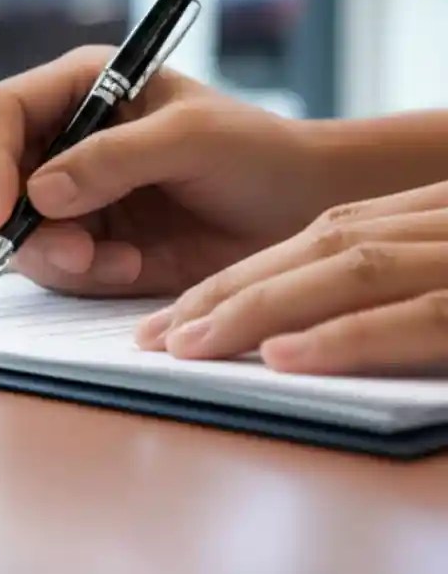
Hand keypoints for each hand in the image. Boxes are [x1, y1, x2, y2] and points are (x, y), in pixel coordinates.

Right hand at [0, 46, 328, 297]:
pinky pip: (53, 267)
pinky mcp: (87, 242)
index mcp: (81, 88)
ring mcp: (72, 195)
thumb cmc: (259, 153)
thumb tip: (40, 193)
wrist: (300, 212)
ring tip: (119, 262)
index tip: (1, 211)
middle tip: (74, 254)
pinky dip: (83, 276)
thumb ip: (114, 158)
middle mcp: (64, 139)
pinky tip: (132, 266)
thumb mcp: (191, 140)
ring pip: (18, 232)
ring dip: (57, 257)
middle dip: (24, 225)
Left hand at [137, 181, 447, 374]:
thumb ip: (399, 285)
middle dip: (230, 292)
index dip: (244, 278)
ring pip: (352, 272)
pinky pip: (416, 318)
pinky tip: (279, 356)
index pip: (323, 238)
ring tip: (188, 345)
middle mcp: (441, 225)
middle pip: (321, 248)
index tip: (176, 320)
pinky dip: (343, 336)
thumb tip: (304, 329)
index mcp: (433, 217)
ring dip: (262, 307)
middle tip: (154, 339)